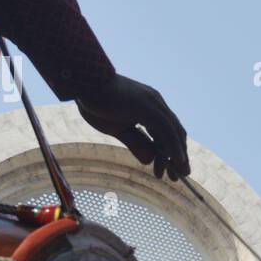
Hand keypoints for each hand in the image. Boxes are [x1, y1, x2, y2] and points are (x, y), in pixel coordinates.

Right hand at [76, 74, 190, 180]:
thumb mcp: (118, 128)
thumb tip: (149, 161)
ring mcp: (153, 103)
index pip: (167, 132)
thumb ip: (135, 142)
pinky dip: (174, 147)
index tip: (168, 170)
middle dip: (177, 157)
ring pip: (173, 132)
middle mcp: (156, 103)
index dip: (170, 151)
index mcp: (150, 107)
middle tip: (176, 178)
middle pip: (175, 133)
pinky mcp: (147, 107)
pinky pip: (166, 130)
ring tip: (175, 176)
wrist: (83, 82)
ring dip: (176, 156)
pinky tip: (176, 162)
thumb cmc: (96, 102)